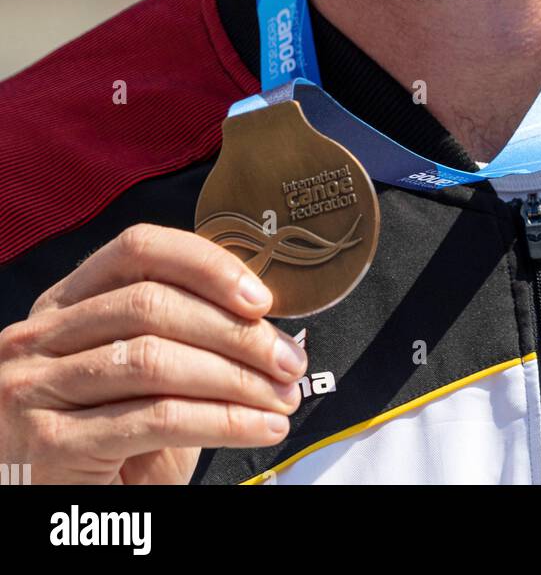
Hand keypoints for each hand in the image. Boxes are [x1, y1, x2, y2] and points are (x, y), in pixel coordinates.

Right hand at [0, 223, 307, 483]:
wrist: (56, 510)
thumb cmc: (106, 442)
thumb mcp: (136, 376)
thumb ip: (178, 334)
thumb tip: (263, 316)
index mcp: (63, 302)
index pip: (138, 250)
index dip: (206, 265)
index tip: (260, 298)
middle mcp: (39, 336)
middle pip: (152, 305)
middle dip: (235, 333)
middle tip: (287, 359)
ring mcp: (34, 388)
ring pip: (156, 362)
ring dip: (236, 380)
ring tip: (281, 398)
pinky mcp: (48, 443)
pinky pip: (156, 419)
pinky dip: (222, 422)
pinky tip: (259, 428)